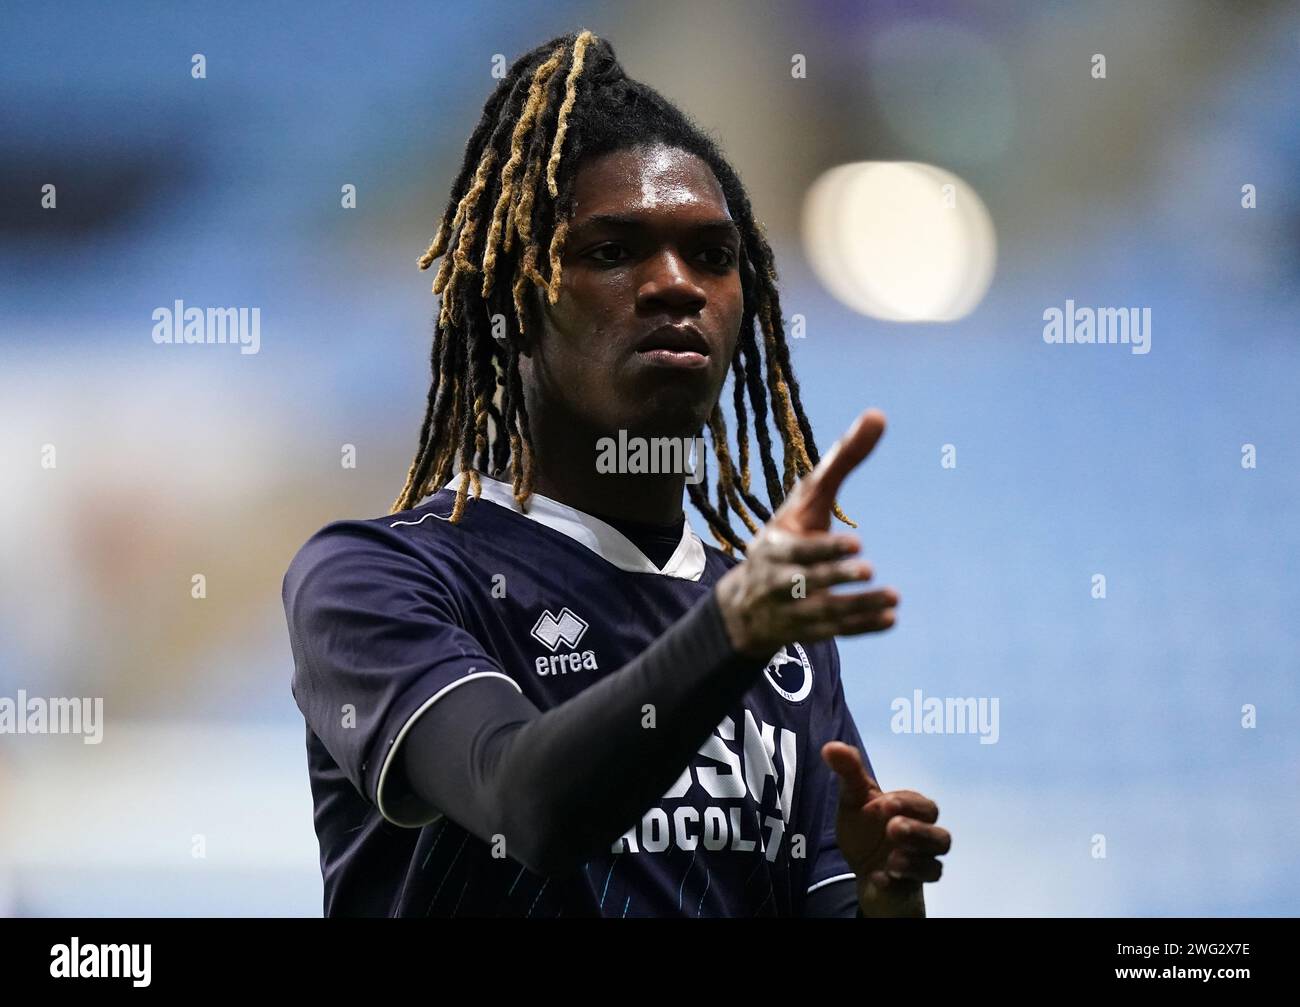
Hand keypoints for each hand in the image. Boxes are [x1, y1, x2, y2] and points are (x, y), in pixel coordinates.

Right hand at [714, 409, 898, 659]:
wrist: (747, 604)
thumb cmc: (786, 536)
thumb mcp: (805, 500)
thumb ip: (840, 461)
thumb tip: (879, 414)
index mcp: (773, 546)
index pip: (798, 550)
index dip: (824, 550)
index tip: (856, 546)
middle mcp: (778, 581)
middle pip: (807, 582)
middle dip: (835, 577)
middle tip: (868, 570)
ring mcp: (791, 611)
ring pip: (824, 612)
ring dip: (858, 607)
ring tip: (892, 597)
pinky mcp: (807, 632)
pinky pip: (835, 632)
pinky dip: (862, 627)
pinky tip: (890, 618)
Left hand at [822, 741, 950, 917]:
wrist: (864, 870)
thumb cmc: (865, 829)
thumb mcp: (853, 800)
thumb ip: (848, 773)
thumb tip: (831, 746)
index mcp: (912, 813)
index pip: (923, 806)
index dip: (907, 804)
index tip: (883, 803)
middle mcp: (923, 838)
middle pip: (940, 837)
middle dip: (918, 832)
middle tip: (893, 828)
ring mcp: (919, 865)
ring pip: (936, 866)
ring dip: (915, 862)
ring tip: (892, 861)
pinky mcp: (910, 889)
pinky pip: (914, 891)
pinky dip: (899, 883)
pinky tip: (880, 878)